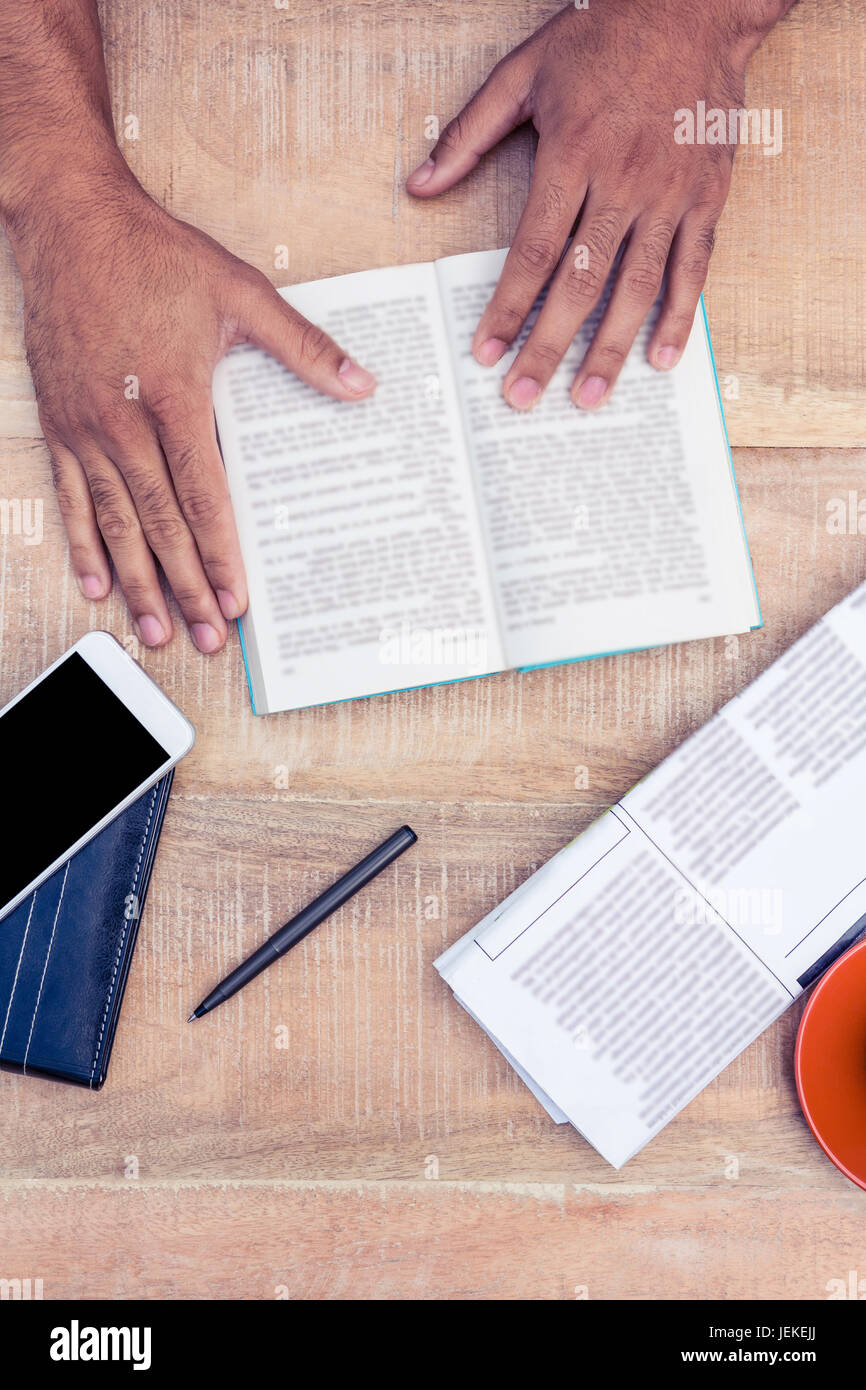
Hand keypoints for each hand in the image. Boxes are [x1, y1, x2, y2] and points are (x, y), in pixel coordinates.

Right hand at [10, 166, 375, 651]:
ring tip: (155, 630)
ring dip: (137, 582)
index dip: (218, 554)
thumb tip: (362, 385)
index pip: (201, 495)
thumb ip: (302, 347)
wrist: (70, 220)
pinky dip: (83, 543)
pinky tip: (96, 583)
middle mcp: (123, 421)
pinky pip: (71, 497)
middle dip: (184, 588)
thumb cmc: (156, 255)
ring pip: (114, 522)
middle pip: (159, 524)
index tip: (235, 602)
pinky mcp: (60, 422)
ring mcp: (86, 426)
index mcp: (174, 394)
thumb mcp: (240, 293)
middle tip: (204, 640)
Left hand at [408, 0, 785, 410]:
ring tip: (589, 398)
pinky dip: (679, 315)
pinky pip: (693, 267)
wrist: (695, 0)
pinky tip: (660, 358)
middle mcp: (622, 180)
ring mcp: (670, 192)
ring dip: (611, 348)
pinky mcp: (708, 195)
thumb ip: (468, 134)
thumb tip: (418, 187)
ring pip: (637, 286)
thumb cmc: (603, 33)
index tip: (487, 353)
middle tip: (525, 398)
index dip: (508, 308)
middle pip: (580, 283)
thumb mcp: (524, 73)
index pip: (532, 251)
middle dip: (548, 347)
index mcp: (572, 153)